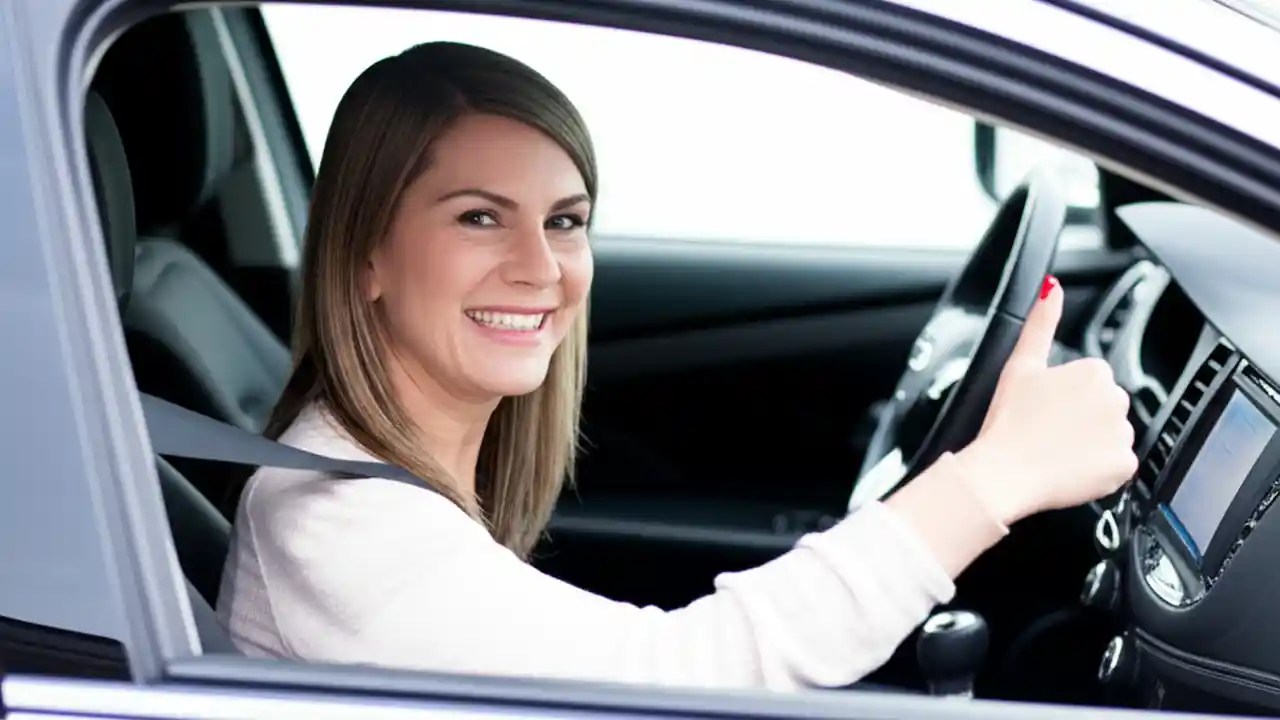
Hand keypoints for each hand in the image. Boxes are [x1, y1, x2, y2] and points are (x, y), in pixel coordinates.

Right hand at [956, 276, 1137, 525]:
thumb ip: (1041, 322)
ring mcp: (1121, 433)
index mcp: (1093, 371)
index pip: (1090, 384)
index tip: (1044, 411)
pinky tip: (1072, 469)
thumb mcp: (1020, 365)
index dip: (1065, 399)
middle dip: (1083, 420)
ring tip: (1057, 452)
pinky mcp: (1123, 465)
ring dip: (1092, 444)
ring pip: (1112, 436)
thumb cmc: (1007, 421)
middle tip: (1048, 433)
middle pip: (1104, 409)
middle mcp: (1115, 398)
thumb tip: (1052, 286)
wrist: (1003, 472)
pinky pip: (1119, 466)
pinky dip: (1100, 471)